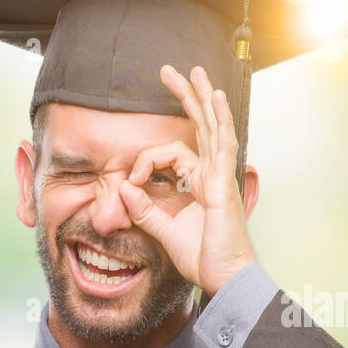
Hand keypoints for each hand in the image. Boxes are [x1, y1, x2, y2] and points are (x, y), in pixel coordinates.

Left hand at [117, 64, 256, 294]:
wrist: (224, 276)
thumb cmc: (202, 257)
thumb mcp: (163, 230)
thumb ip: (144, 210)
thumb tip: (124, 189)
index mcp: (198, 184)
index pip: (170, 153)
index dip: (144, 161)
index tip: (130, 182)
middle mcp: (211, 174)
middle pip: (198, 126)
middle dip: (185, 96)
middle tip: (168, 71)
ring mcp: (220, 175)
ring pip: (211, 126)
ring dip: (200, 97)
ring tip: (192, 71)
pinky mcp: (223, 181)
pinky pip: (222, 142)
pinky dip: (219, 118)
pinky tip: (214, 96)